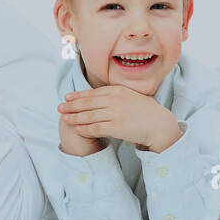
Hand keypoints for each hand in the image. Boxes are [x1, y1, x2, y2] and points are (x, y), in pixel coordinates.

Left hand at [58, 85, 180, 151]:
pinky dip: (85, 128)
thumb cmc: (145, 112)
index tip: (67, 97)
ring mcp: (116, 113)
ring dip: (74, 117)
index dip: (78, 95)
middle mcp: (115, 100)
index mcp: (118, 91)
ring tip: (64, 119)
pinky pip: (96, 128)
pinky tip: (77, 129)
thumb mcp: (131, 96)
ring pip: (89, 115)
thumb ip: (116, 95)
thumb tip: (101, 97)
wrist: (159, 124)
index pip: (93, 92)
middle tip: (60, 108)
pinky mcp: (117, 127)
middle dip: (72, 105)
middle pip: (88, 103)